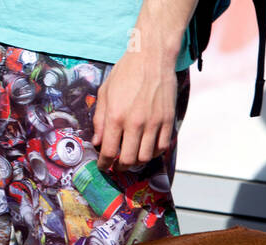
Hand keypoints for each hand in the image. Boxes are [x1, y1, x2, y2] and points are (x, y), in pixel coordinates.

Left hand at [92, 49, 177, 170]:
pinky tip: (147, 148)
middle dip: (119, 167)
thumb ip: (100, 119)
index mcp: (116, 116)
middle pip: (128, 160)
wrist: (152, 56)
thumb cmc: (126, 72)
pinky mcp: (168, 120)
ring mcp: (154, 122)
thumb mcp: (105, 93)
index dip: (104, 164)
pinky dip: (154, 152)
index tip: (103, 166)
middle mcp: (135, 123)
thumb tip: (97, 142)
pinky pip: (162, 146)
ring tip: (132, 158)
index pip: (109, 152)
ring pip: (146, 157)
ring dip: (137, 162)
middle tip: (117, 165)